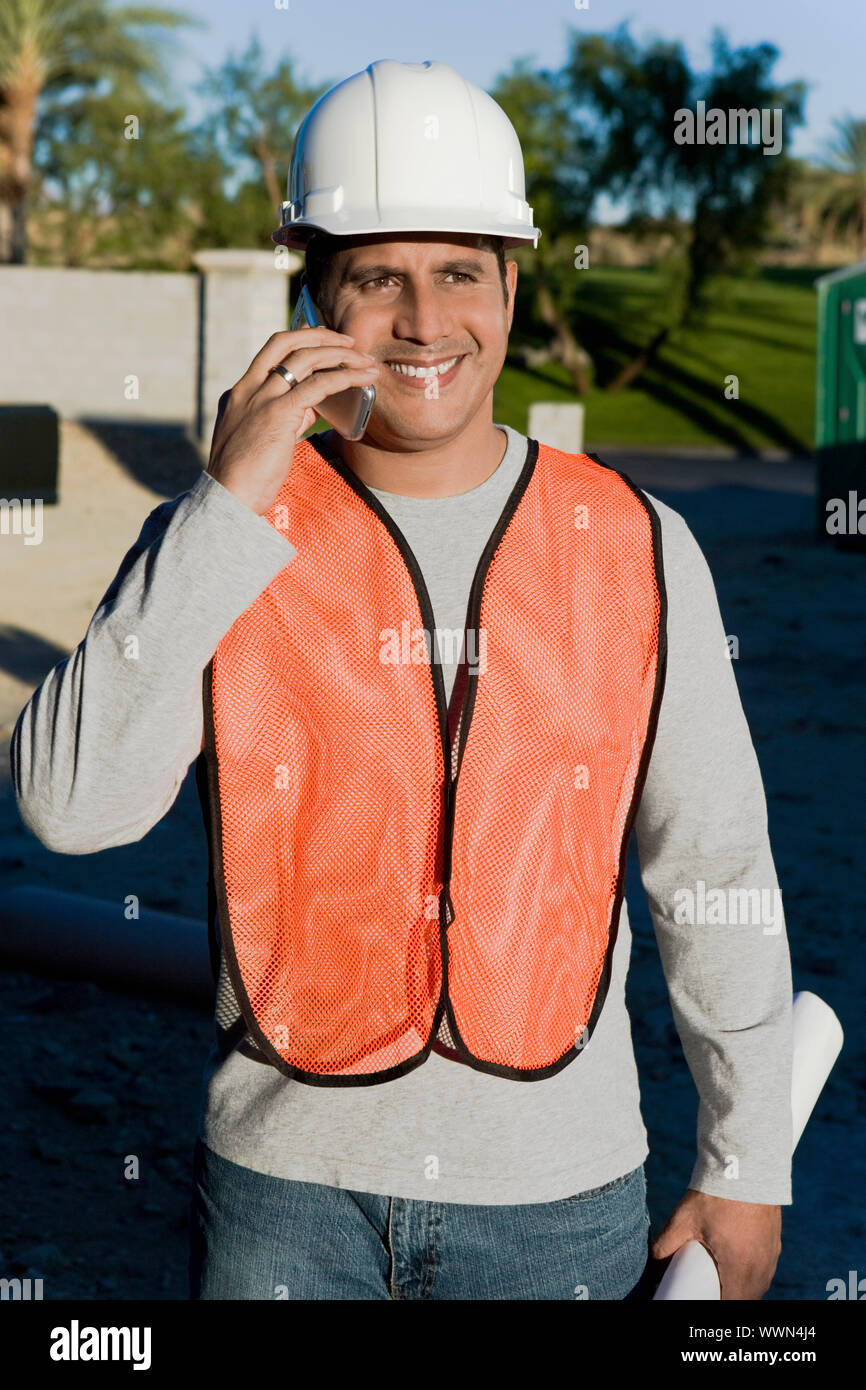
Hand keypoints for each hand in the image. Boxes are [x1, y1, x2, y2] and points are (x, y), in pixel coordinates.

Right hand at [207, 328, 379, 515]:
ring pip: (305, 358)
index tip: (326, 345)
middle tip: (349, 342)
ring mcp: (261, 398)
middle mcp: (248, 388)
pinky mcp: (278, 413)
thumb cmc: (245, 478)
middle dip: (321, 335)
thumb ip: (284, 418)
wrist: (229, 497)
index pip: (271, 352)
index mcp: (240, 393)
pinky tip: (363, 379)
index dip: (301, 343)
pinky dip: (345, 378)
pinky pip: (318, 385)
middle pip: (285, 341)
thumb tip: (313, 408)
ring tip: (365, 360)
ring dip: (340, 354)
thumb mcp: (260, 439)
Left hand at [652, 1189, 781, 1298]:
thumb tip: (654, 1264)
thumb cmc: (715, 1193)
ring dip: (743, 1289)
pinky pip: (765, 1271)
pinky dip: (753, 1275)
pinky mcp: (775, 1244)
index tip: (703, 1298)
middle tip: (709, 1291)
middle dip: (728, 1298)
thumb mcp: (683, 1219)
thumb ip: (665, 1244)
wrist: (744, 1164)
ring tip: (722, 1283)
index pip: (730, 1304)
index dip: (715, 1304)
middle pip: (747, 1298)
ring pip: (758, 1286)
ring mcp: (771, 1256)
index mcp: (739, 1268)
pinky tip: (739, 1268)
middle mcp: (760, 1267)